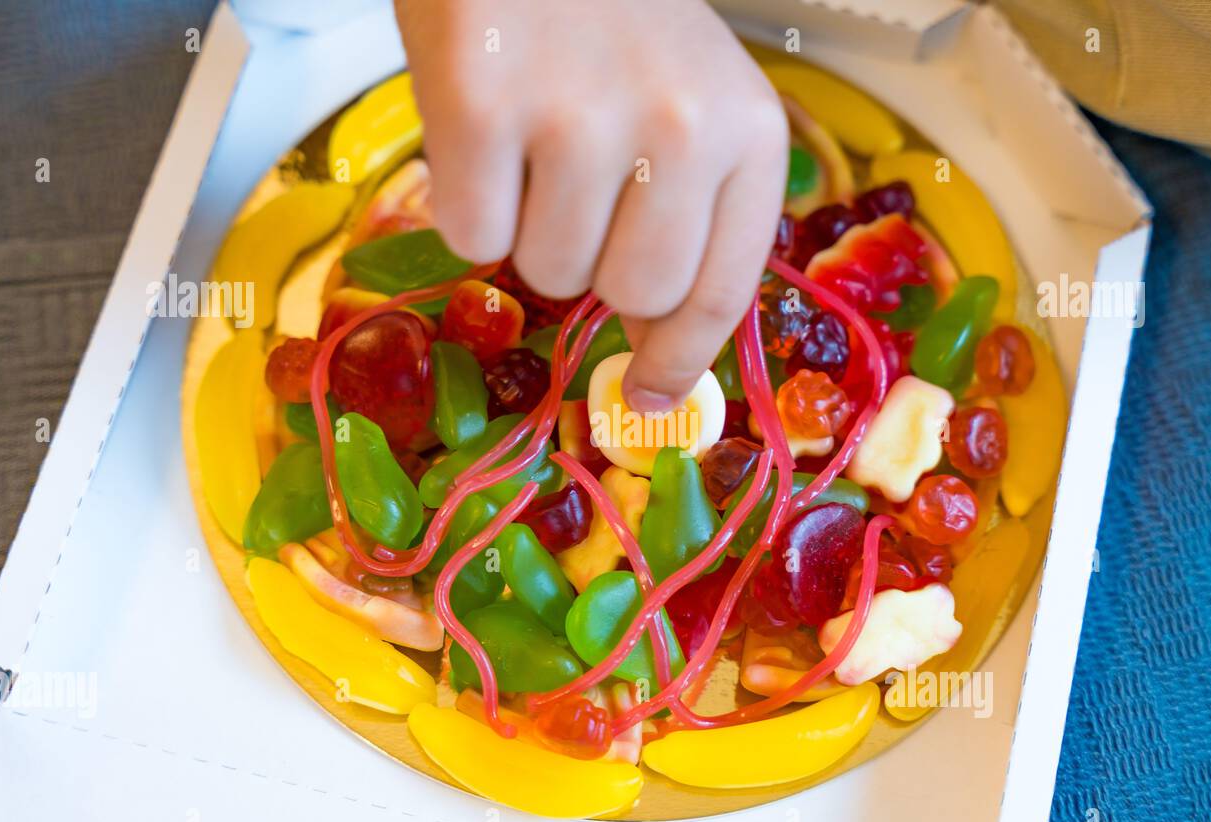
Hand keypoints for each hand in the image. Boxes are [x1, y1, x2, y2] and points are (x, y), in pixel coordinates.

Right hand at [395, 0, 787, 410]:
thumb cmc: (613, 17)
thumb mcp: (688, 105)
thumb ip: (687, 219)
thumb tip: (653, 347)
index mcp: (747, 132)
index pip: (720, 291)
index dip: (682, 358)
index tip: (655, 396)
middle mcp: (680, 127)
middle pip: (628, 293)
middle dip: (591, 267)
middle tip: (573, 189)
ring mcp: (580, 114)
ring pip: (543, 270)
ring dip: (525, 227)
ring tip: (531, 137)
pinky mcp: (481, 101)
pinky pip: (469, 232)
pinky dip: (463, 198)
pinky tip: (483, 126)